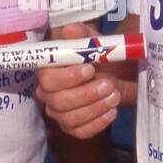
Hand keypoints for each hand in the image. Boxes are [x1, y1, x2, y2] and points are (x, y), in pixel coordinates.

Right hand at [37, 23, 121, 138]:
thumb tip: (70, 30)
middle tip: (109, 84)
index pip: (47, 79)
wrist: (115, 73)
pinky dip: (98, 123)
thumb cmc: (98, 55)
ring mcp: (59, 114)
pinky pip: (81, 132)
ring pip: (69, 119)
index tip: (90, 69)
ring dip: (95, 108)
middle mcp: (48, 95)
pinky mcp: (73, 128)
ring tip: (115, 96)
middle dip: (85, 94)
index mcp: (48, 72)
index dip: (67, 77)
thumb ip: (81, 35)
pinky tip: (112, 111)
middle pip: (58, 101)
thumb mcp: (93, 40)